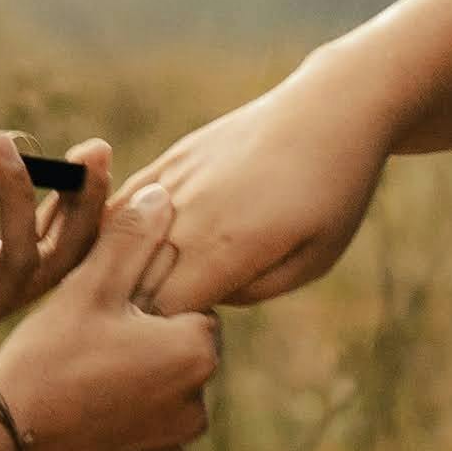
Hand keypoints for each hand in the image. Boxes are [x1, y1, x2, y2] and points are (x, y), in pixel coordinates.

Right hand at [0, 180, 220, 450]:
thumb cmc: (46, 361)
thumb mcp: (87, 289)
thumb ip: (130, 239)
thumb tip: (163, 194)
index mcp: (196, 352)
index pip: (187, 306)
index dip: (141, 302)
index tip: (102, 310)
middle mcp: (197, 406)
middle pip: (173, 351)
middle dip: (139, 343)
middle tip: (82, 342)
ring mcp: (170, 448)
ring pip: (155, 393)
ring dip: (128, 383)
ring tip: (74, 377)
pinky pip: (137, 433)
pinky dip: (113, 422)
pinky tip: (72, 413)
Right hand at [115, 68, 401, 317]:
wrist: (330, 110)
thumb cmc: (333, 192)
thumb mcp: (312, 261)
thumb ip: (252, 291)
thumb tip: (203, 301)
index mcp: (226, 247)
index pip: (164, 311)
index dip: (164, 336)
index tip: (177, 340)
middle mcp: (189, 215)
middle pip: (136, 280)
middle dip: (138, 308)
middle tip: (151, 324)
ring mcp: (174, 181)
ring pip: (120, 242)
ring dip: (123, 270)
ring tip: (131, 290)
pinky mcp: (171, 157)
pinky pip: (124, 202)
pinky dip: (117, 230)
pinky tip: (120, 249)